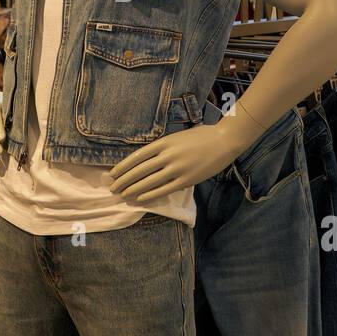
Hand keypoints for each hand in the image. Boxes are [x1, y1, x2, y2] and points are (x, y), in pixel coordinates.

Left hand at [107, 115, 254, 203]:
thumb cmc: (201, 136)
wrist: (224, 141)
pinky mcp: (186, 179)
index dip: (123, 166)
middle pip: (140, 170)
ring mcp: (177, 168)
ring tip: (122, 195)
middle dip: (124, 180)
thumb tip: (147, 160)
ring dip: (133, 189)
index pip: (137, 156)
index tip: (113, 174)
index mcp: (164, 142)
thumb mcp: (177, 137)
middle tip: (112, 188)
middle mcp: (167, 155)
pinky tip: (139, 198)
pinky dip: (150, 194)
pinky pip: (164, 189)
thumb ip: (163, 147)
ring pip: (149, 181)